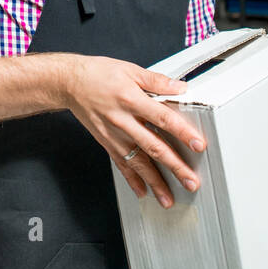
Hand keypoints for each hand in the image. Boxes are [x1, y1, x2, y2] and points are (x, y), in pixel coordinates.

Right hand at [58, 55, 205, 207]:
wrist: (69, 83)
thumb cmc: (98, 74)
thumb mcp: (130, 70)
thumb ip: (157, 81)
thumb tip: (180, 87)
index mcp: (132, 100)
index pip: (163, 119)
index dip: (182, 133)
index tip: (198, 145)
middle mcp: (123, 121)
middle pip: (154, 147)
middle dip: (175, 167)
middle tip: (191, 182)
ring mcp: (114, 135)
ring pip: (138, 163)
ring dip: (155, 182)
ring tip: (168, 198)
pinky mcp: (106, 143)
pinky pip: (121, 165)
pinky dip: (132, 180)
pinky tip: (143, 192)